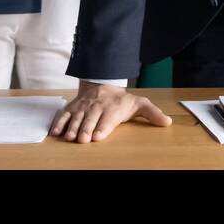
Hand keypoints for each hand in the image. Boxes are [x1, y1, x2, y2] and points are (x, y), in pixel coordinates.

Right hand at [49, 82, 171, 142]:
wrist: (102, 84)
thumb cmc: (121, 100)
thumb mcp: (140, 104)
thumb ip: (153, 114)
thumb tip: (167, 122)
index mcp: (113, 108)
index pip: (107, 119)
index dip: (102, 127)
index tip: (98, 136)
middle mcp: (97, 107)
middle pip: (90, 119)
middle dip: (85, 129)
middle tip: (82, 140)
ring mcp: (83, 107)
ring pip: (76, 118)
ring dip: (72, 128)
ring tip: (69, 138)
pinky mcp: (72, 108)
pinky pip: (63, 115)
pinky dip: (58, 123)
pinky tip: (55, 133)